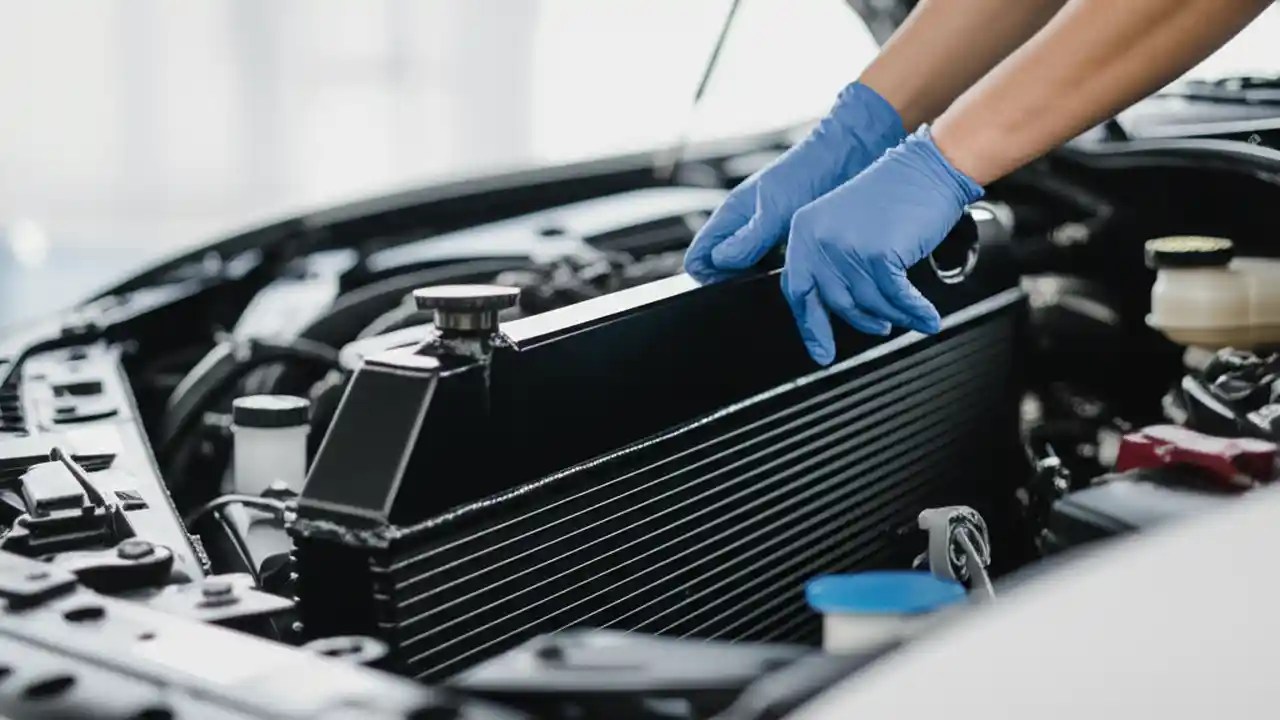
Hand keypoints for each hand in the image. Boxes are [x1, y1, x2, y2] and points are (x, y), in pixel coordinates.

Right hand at [683, 82, 905, 283]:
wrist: (851, 154)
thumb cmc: (811, 171)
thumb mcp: (775, 209)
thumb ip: (747, 238)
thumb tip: (721, 261)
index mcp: (732, 215)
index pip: (698, 258)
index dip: (710, 277)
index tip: (737, 285)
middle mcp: (745, 226)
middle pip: (722, 268)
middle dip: (737, 283)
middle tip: (766, 286)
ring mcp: (767, 232)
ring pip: (750, 269)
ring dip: (762, 280)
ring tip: (787, 279)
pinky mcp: (791, 238)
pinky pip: (777, 266)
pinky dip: (785, 274)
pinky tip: (803, 273)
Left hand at [782, 128, 983, 364]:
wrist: (928, 168)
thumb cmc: (893, 195)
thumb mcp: (845, 224)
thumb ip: (831, 262)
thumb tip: (834, 308)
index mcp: (803, 231)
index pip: (797, 290)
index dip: (810, 326)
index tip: (821, 352)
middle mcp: (818, 240)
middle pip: (835, 302)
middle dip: (860, 321)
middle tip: (878, 328)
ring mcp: (847, 248)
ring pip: (869, 303)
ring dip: (894, 315)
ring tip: (910, 317)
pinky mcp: (879, 254)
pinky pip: (896, 298)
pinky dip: (915, 312)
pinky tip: (927, 318)